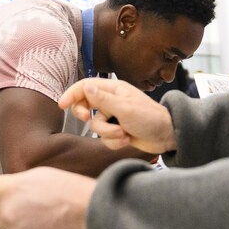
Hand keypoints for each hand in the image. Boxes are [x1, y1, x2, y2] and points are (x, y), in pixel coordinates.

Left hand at [0, 167, 94, 228]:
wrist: (95, 215)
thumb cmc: (72, 190)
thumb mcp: (40, 176)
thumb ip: (16, 187)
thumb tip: (8, 201)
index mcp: (9, 188)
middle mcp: (7, 213)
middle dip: (9, 214)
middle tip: (35, 207)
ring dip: (25, 227)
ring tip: (50, 218)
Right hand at [58, 78, 175, 153]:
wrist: (167, 136)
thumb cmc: (150, 118)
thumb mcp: (125, 108)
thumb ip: (103, 99)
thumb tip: (85, 87)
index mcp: (113, 89)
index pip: (85, 87)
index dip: (72, 94)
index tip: (62, 105)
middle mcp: (111, 102)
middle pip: (85, 106)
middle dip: (86, 116)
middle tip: (86, 118)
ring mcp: (114, 117)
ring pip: (95, 126)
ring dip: (108, 132)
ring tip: (124, 134)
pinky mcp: (117, 132)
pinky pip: (104, 138)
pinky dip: (113, 141)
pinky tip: (127, 140)